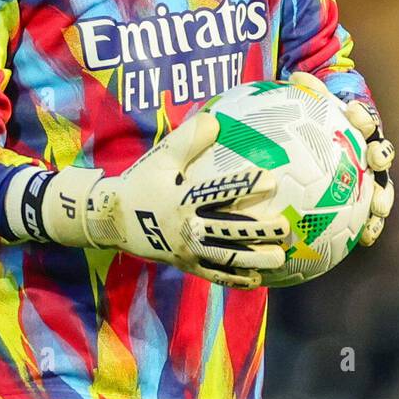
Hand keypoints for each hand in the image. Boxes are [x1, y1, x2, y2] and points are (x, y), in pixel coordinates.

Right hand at [38, 110, 289, 288]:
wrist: (113, 219)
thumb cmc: (143, 182)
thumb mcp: (161, 157)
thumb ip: (189, 139)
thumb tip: (216, 119)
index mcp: (182, 198)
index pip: (218, 192)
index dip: (244, 186)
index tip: (271, 180)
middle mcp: (186, 227)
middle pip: (228, 230)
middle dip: (257, 230)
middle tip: (285, 226)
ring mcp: (186, 249)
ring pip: (225, 257)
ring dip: (253, 258)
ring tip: (279, 257)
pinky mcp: (185, 264)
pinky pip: (213, 275)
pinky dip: (235, 279)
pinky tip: (257, 279)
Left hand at [288, 70, 394, 247]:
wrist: (322, 148)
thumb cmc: (314, 127)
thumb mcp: (308, 109)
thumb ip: (307, 93)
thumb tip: (298, 76)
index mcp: (359, 129)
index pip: (364, 119)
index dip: (361, 116)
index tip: (353, 113)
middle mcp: (368, 153)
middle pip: (381, 153)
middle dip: (381, 155)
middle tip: (375, 158)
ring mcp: (369, 179)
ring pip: (382, 187)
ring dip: (383, 197)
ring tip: (378, 209)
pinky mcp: (364, 204)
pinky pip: (370, 217)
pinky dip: (371, 227)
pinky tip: (364, 239)